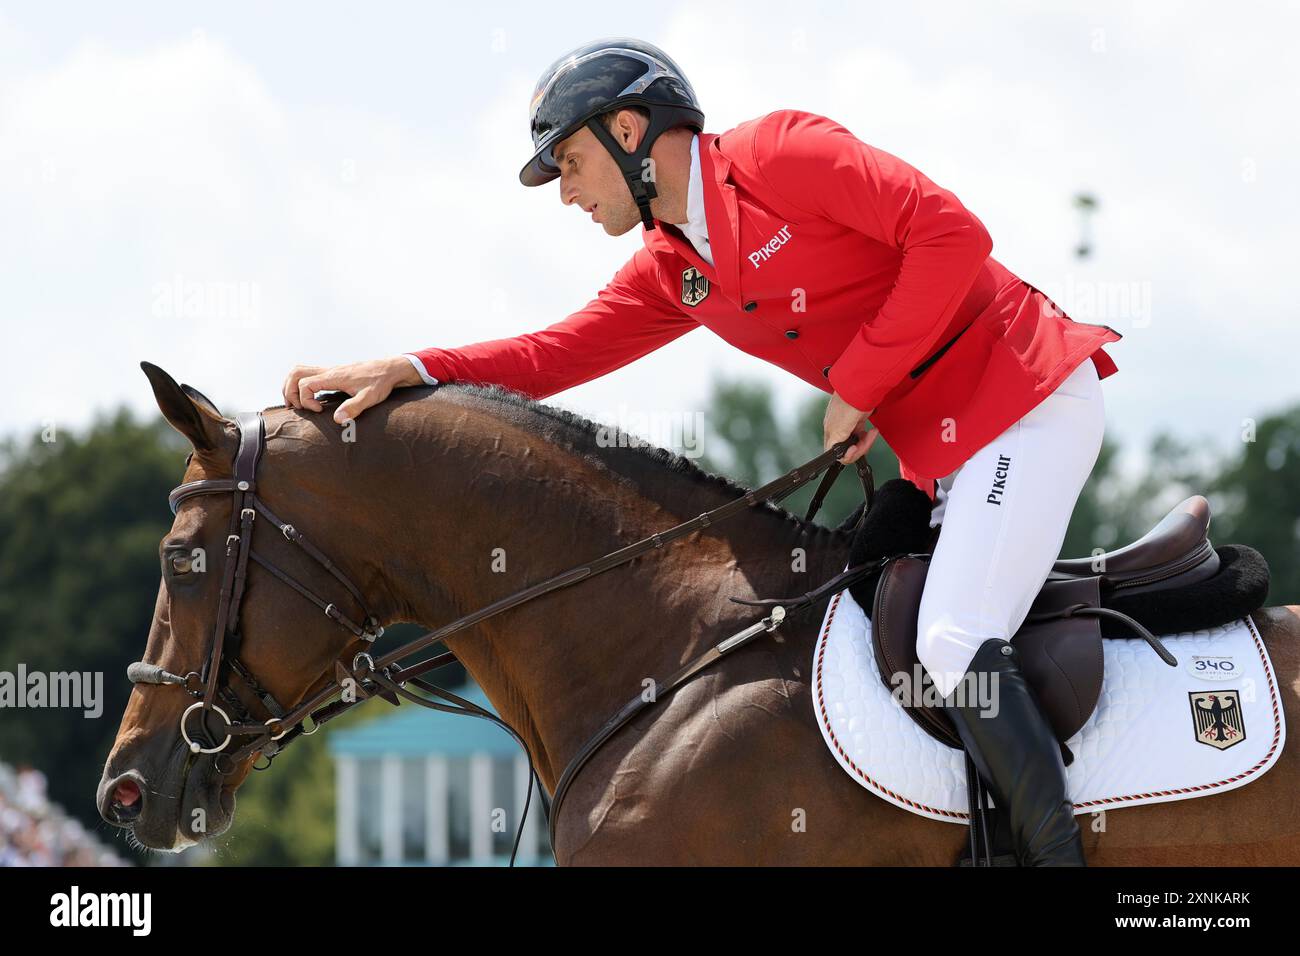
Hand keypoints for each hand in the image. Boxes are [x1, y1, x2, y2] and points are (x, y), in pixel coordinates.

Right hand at [282, 357, 422, 423]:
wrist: (391, 369)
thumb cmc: (381, 382)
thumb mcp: (369, 397)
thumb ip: (353, 407)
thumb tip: (337, 419)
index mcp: (334, 376)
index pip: (305, 383)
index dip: (305, 399)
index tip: (319, 411)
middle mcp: (329, 371)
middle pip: (295, 373)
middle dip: (289, 391)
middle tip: (297, 408)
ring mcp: (330, 370)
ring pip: (300, 371)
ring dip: (292, 386)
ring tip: (297, 404)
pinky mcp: (334, 373)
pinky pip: (309, 374)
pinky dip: (302, 384)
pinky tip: (311, 399)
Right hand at [823, 391, 877, 463]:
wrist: (860, 389)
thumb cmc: (847, 403)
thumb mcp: (837, 430)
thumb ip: (834, 445)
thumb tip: (837, 456)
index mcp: (830, 432)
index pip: (836, 453)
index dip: (847, 455)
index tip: (855, 449)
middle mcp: (837, 430)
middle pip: (848, 450)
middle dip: (859, 448)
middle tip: (866, 441)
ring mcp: (848, 425)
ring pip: (856, 443)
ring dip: (865, 442)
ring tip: (871, 434)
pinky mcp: (857, 421)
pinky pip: (862, 435)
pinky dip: (868, 436)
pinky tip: (872, 432)